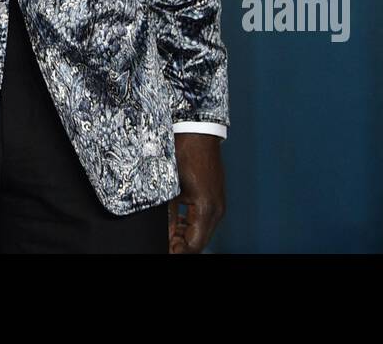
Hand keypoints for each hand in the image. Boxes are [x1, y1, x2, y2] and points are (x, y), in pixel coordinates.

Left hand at [168, 133, 225, 252]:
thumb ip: (168, 215)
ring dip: (186, 235)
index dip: (177, 250)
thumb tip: (165, 234)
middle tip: (165, 242)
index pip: (193, 245)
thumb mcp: (170, 186)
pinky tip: (178, 221)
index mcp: (206, 208)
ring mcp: (218, 203)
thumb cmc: (183, 153)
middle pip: (199, 242)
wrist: (197, 132)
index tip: (164, 248)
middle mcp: (217, 209)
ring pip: (203, 232)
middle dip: (181, 244)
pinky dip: (192, 225)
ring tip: (169, 232)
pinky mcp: (216, 197)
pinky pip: (206, 220)